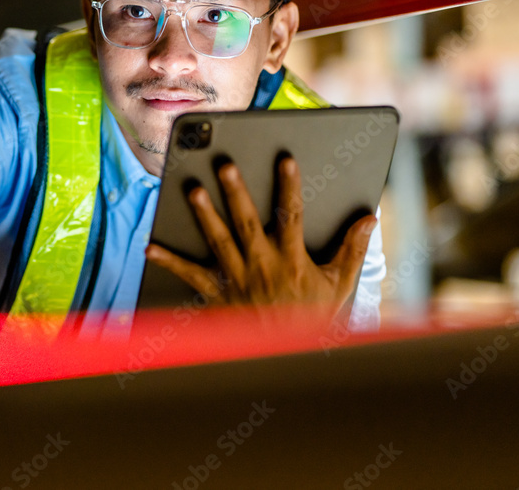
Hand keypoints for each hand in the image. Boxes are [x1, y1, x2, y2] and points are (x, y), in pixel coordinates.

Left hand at [145, 157, 376, 323]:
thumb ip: (352, 250)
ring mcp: (237, 280)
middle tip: (225, 166)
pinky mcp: (216, 294)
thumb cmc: (312, 319)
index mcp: (292, 261)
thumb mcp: (339, 285)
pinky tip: (150, 247)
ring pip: (218, 241)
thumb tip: (368, 218)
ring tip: (193, 192)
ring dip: (205, 216)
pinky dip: (169, 262)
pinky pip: (190, 276)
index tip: (286, 161)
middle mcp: (262, 267)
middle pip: (247, 223)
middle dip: (236, 193)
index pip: (292, 217)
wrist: (285, 358)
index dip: (290, 188)